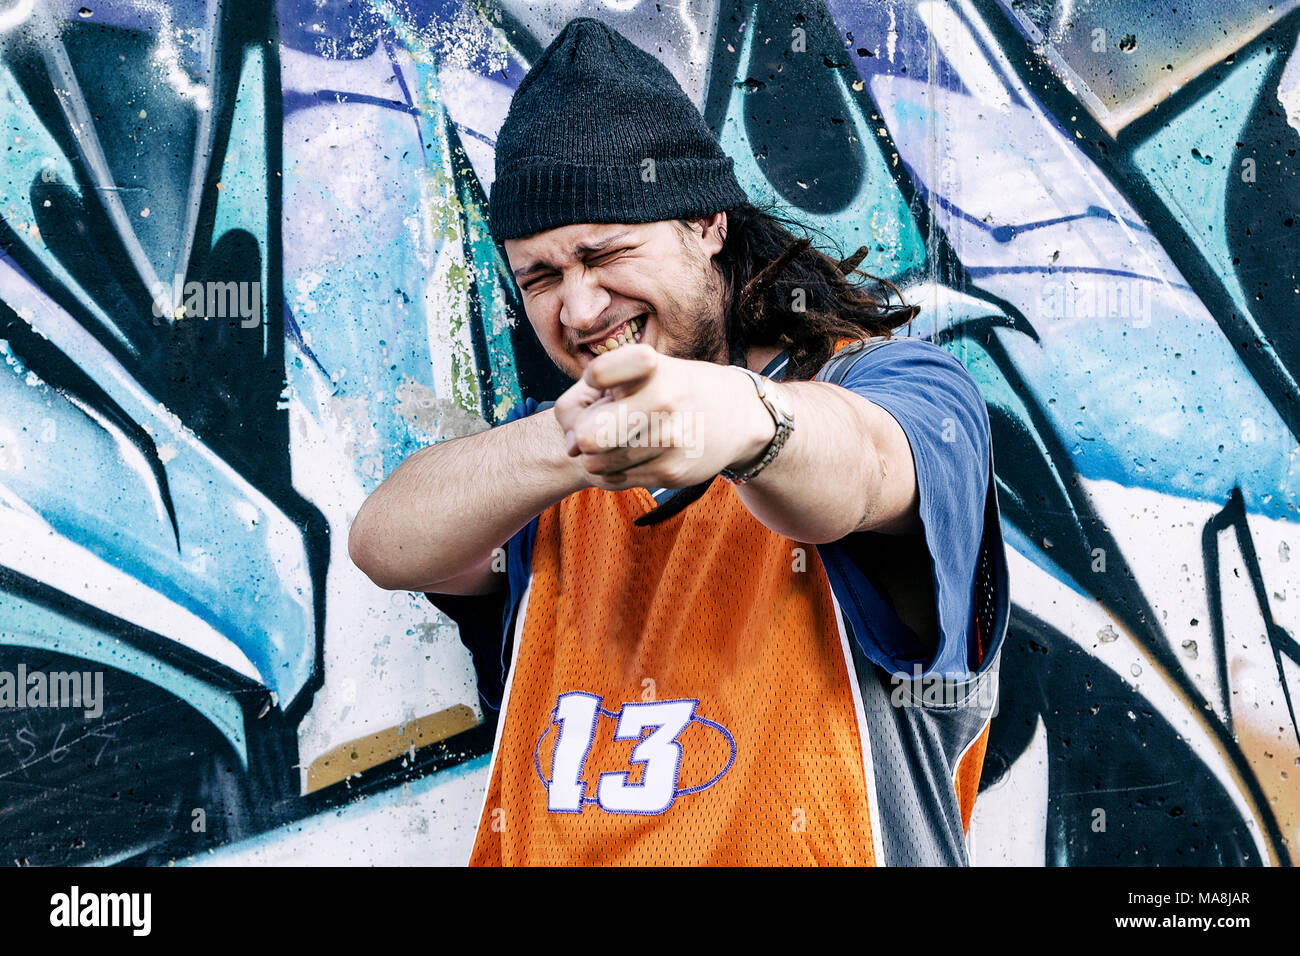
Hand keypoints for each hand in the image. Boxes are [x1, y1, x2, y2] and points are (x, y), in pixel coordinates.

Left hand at [552, 344, 776, 489]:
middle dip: (585, 434)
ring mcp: (668, 441)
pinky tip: (631, 457)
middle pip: (588, 435)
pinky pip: (615, 480)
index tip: (608, 382)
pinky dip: (613, 471)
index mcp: (653, 366)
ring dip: (598, 455)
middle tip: (600, 428)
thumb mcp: (646, 371)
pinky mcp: (671, 473)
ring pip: (597, 462)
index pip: (597, 374)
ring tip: (620, 442)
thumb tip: (570, 447)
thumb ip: (594, 397)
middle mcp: (663, 401)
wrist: (741, 417)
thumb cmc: (679, 389)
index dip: (594, 381)